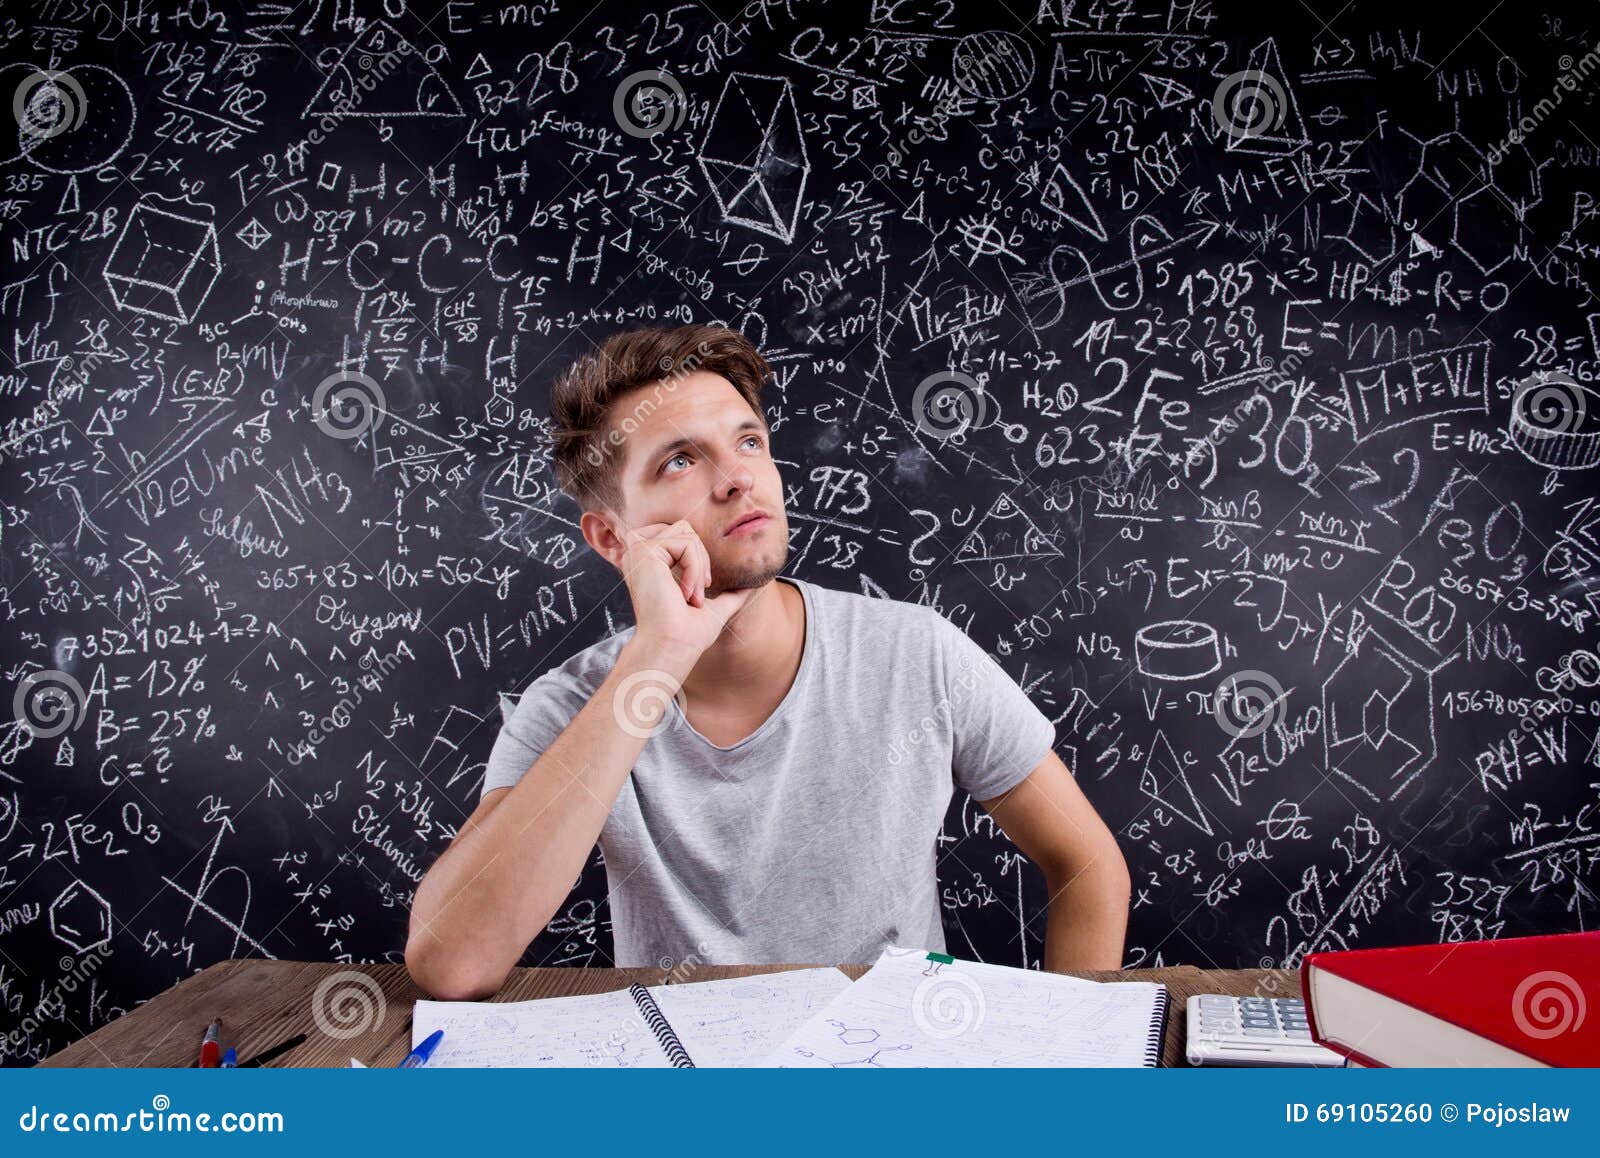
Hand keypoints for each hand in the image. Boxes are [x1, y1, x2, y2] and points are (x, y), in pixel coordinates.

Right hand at [619, 520, 756, 657]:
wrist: (674, 647)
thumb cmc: (688, 634)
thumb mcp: (714, 609)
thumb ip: (730, 595)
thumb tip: (753, 586)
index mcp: (648, 562)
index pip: (683, 535)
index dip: (697, 560)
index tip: (694, 594)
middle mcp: (638, 554)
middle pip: (685, 528)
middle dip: (700, 561)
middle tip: (695, 595)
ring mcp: (638, 551)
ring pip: (687, 534)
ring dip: (698, 567)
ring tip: (690, 596)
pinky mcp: (644, 552)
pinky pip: (685, 544)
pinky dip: (694, 569)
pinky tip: (684, 593)